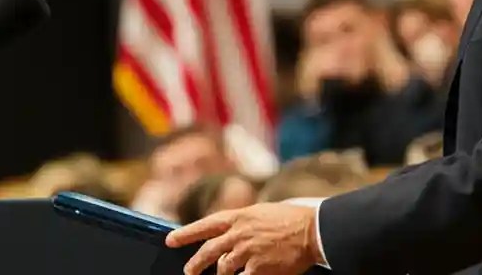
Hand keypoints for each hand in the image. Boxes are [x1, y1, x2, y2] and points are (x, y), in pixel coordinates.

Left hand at [165, 202, 320, 274]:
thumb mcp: (261, 213)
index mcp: (239, 216)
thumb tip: (229, 233)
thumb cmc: (290, 220)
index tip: (170, 240)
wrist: (311, 230)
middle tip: (189, 270)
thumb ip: (242, 223)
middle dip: (195, 263)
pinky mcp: (257, 268)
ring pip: (223, 268)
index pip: (206, 225)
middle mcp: (239, 233)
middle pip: (209, 250)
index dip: (186, 233)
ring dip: (221, 274)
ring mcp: (247, 251)